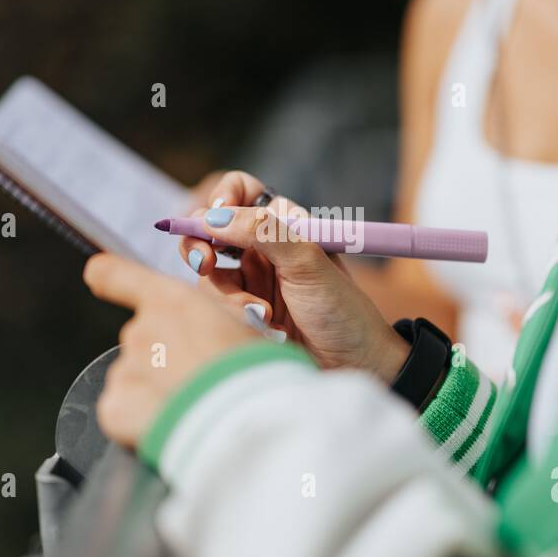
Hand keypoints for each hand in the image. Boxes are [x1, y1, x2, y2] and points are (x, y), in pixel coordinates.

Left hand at [82, 252, 257, 447]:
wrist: (247, 424)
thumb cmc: (257, 374)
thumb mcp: (247, 329)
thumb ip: (215, 316)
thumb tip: (209, 324)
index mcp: (172, 302)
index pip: (114, 274)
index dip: (109, 278)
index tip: (101, 280)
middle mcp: (141, 329)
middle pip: (140, 339)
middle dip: (162, 358)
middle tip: (197, 380)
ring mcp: (125, 369)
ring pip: (133, 377)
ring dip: (154, 391)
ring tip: (190, 408)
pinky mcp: (115, 408)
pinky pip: (122, 410)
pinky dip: (139, 421)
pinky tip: (171, 424)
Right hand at [178, 171, 409, 380]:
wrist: (356, 364)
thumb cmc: (342, 310)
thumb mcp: (307, 262)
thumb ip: (263, 232)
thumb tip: (215, 216)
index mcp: (285, 224)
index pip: (241, 192)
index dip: (222, 198)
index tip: (216, 219)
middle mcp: (264, 248)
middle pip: (211, 231)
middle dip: (201, 245)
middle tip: (204, 263)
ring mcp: (252, 281)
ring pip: (209, 273)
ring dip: (227, 295)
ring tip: (260, 316)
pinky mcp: (244, 313)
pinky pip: (218, 305)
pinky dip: (234, 314)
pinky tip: (265, 328)